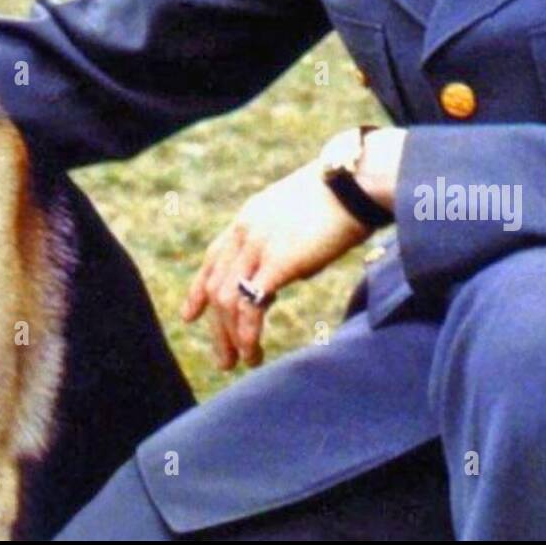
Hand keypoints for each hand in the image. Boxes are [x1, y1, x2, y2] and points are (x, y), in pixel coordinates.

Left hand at [181, 157, 372, 370]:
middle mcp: (245, 231)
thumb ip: (285, 243)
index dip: (199, 290)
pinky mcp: (278, 261)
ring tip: (242, 362)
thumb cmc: (340, 198)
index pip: (213, 258)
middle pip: (216, 286)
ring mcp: (259, 245)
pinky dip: (247, 332)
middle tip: (224, 360)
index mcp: (249, 218)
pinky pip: (251, 304)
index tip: (190, 315)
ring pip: (227, 299)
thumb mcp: (298, 216)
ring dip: (230, 337)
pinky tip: (252, 350)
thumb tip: (291, 268)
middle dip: (216, 328)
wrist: (355, 183)